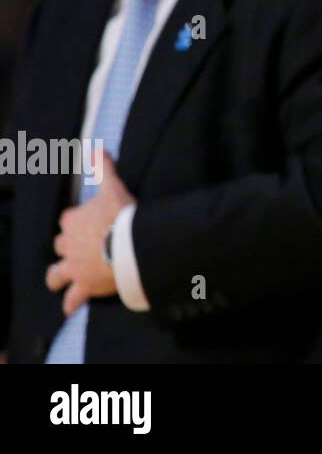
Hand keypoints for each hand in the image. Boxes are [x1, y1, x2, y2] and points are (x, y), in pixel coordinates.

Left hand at [46, 154, 134, 316]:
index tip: (91, 221)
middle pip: (61, 245)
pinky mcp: (84, 286)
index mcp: (73, 221)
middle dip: (69, 246)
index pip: (68, 220)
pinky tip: (71, 307)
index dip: (78, 221)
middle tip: (84, 246)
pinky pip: (72, 299)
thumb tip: (98, 148)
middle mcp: (68, 245)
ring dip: (59, 275)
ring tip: (63, 278)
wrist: (130, 246)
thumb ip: (103, 169)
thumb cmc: (121, 215)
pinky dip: (71, 303)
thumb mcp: (113, 187)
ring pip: (56, 274)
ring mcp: (74, 268)